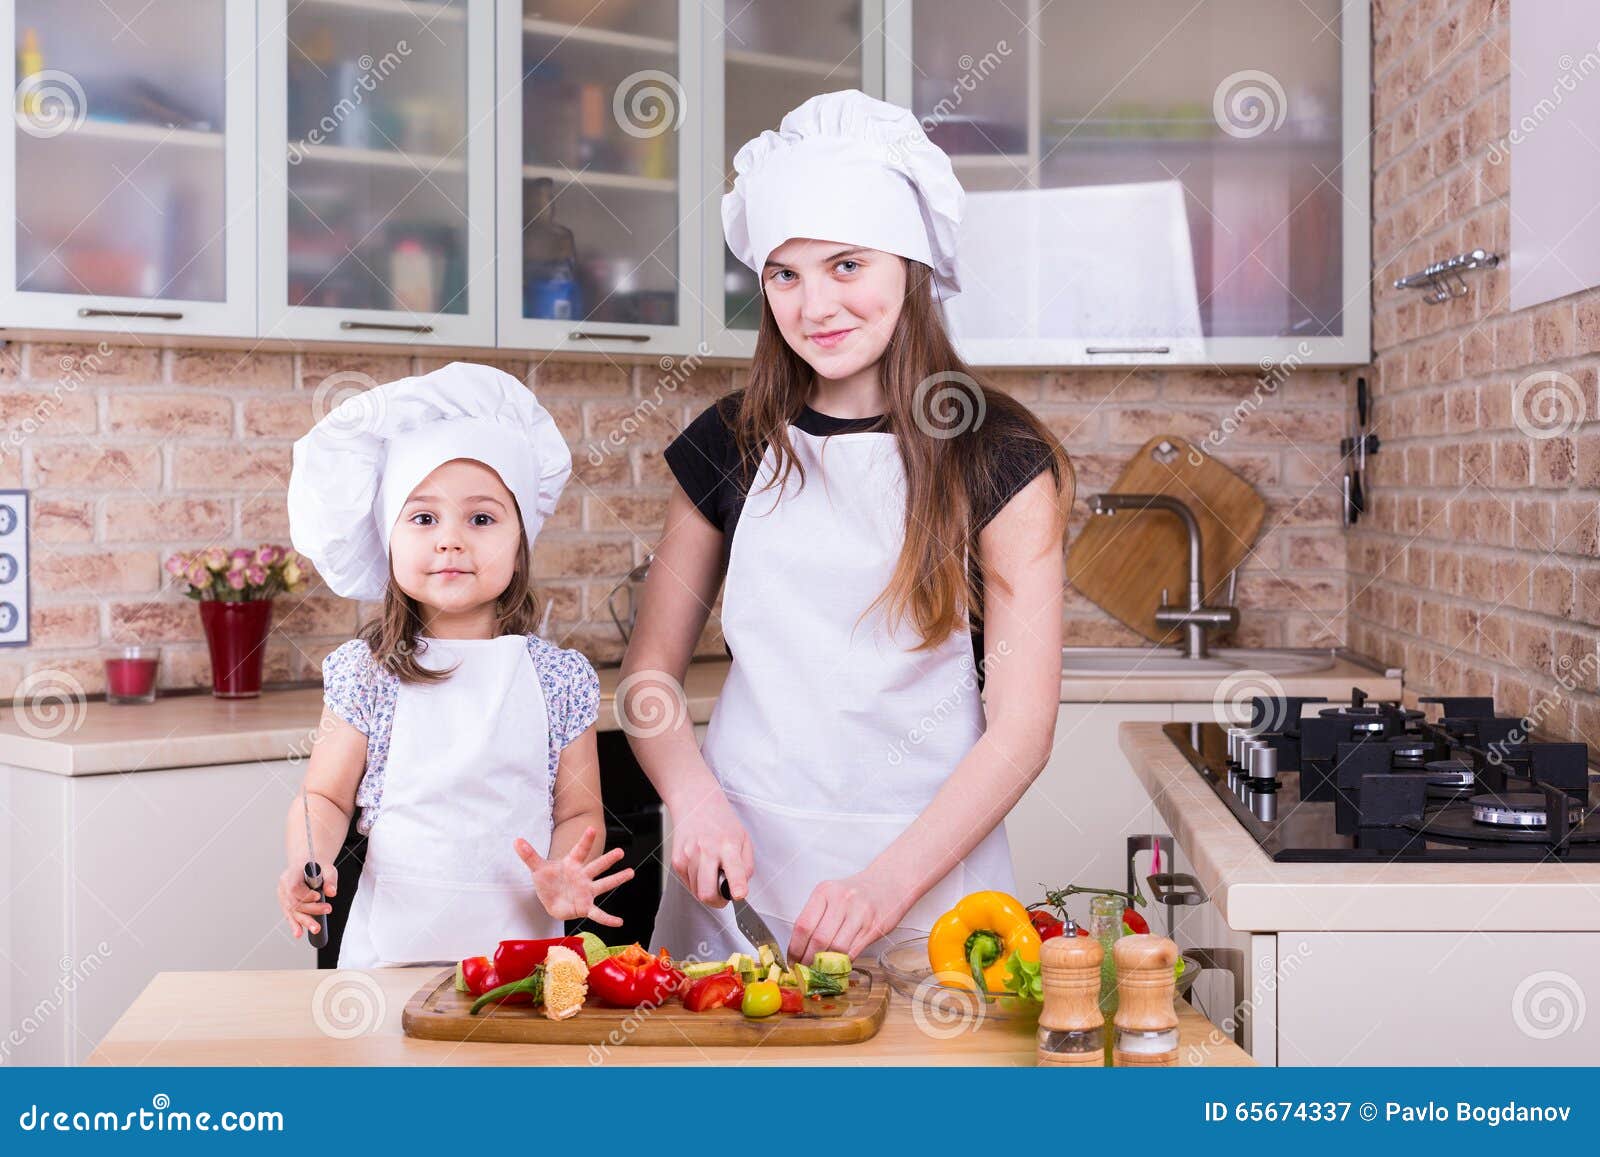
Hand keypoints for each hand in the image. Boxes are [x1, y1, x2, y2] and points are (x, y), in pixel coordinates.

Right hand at [277, 861, 337, 939]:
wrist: (307, 864)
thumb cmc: (316, 866)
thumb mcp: (327, 868)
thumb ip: (330, 879)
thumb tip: (332, 892)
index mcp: (291, 874)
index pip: (294, 887)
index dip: (305, 895)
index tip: (318, 897)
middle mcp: (284, 886)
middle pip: (294, 902)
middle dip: (311, 910)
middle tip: (327, 910)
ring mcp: (283, 896)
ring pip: (292, 911)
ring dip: (305, 921)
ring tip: (316, 929)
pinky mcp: (286, 904)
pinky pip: (290, 915)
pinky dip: (295, 925)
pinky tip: (299, 933)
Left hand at [515, 825, 633, 926]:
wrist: (550, 899)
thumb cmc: (548, 880)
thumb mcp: (537, 868)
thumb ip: (529, 855)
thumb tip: (516, 840)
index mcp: (572, 864)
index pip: (579, 850)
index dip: (585, 840)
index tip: (591, 828)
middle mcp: (583, 876)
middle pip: (596, 866)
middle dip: (608, 859)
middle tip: (620, 852)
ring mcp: (586, 891)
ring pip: (604, 884)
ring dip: (617, 879)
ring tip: (630, 872)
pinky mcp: (585, 906)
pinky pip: (598, 913)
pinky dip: (608, 919)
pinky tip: (619, 922)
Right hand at [667, 784, 753, 906]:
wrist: (696, 802)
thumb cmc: (721, 821)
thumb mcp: (744, 839)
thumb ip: (746, 867)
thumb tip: (739, 889)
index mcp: (729, 845)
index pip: (734, 870)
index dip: (736, 886)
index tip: (738, 895)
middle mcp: (707, 851)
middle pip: (707, 892)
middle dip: (717, 901)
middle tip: (723, 894)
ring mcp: (689, 856)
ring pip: (697, 892)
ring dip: (707, 890)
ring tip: (712, 872)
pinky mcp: (677, 860)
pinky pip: (688, 884)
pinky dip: (697, 882)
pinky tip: (701, 867)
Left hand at [788, 868, 910, 962]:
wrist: (889, 882)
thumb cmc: (856, 892)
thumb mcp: (832, 894)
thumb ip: (817, 916)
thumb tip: (800, 948)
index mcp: (825, 891)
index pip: (803, 925)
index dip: (795, 948)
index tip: (793, 961)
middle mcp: (841, 900)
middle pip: (819, 940)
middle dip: (808, 961)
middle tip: (805, 970)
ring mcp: (859, 914)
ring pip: (836, 949)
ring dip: (826, 965)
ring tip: (820, 971)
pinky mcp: (874, 927)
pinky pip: (854, 952)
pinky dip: (843, 963)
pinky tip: (837, 966)